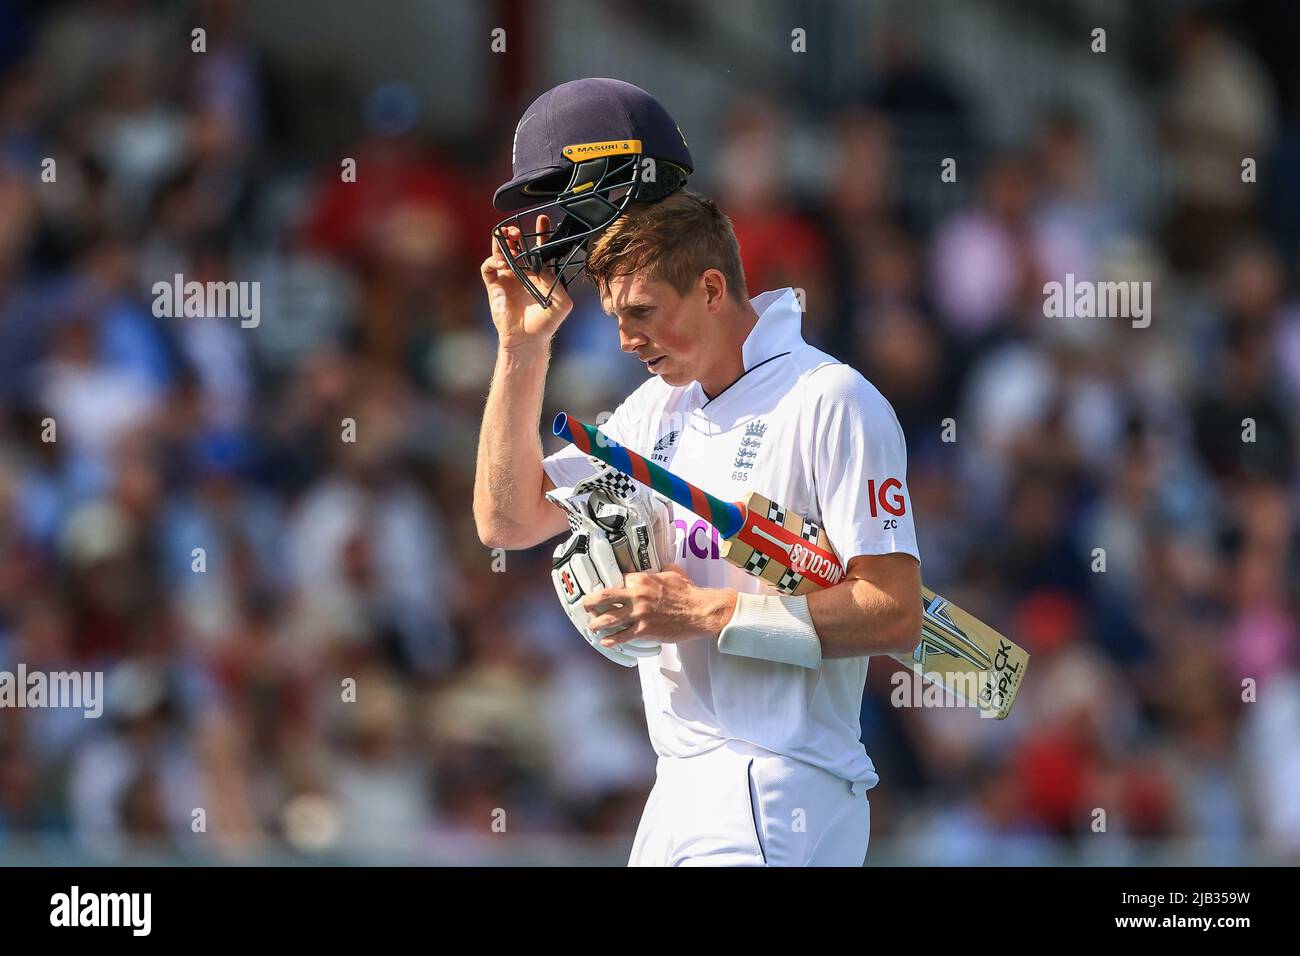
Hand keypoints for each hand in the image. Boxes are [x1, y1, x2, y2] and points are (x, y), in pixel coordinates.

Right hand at [480, 214, 572, 349]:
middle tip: (516, 230)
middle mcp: (521, 272)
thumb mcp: (562, 302)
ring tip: (507, 238)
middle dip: (514, 233)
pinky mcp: (495, 286)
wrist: (528, 338)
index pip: (538, 248)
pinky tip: (502, 263)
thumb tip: (543, 267)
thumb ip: (557, 283)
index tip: (542, 219)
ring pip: (500, 252)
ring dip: (501, 242)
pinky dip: (493, 261)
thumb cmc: (546, 322)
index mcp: (538, 273)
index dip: (540, 233)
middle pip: (515, 245)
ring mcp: (507, 278)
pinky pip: (488, 267)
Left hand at [582, 564, 737, 646]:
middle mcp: (636, 595)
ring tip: (592, 626)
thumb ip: (660, 570)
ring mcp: (639, 614)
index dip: (611, 585)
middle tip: (586, 605)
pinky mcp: (644, 630)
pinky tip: (606, 642)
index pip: (618, 580)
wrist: (699, 612)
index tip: (604, 591)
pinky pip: (622, 636)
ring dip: (597, 624)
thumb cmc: (688, 593)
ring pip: (609, 619)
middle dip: (591, 602)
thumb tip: (658, 567)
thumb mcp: (673, 573)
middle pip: (604, 598)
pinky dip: (612, 640)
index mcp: (642, 580)